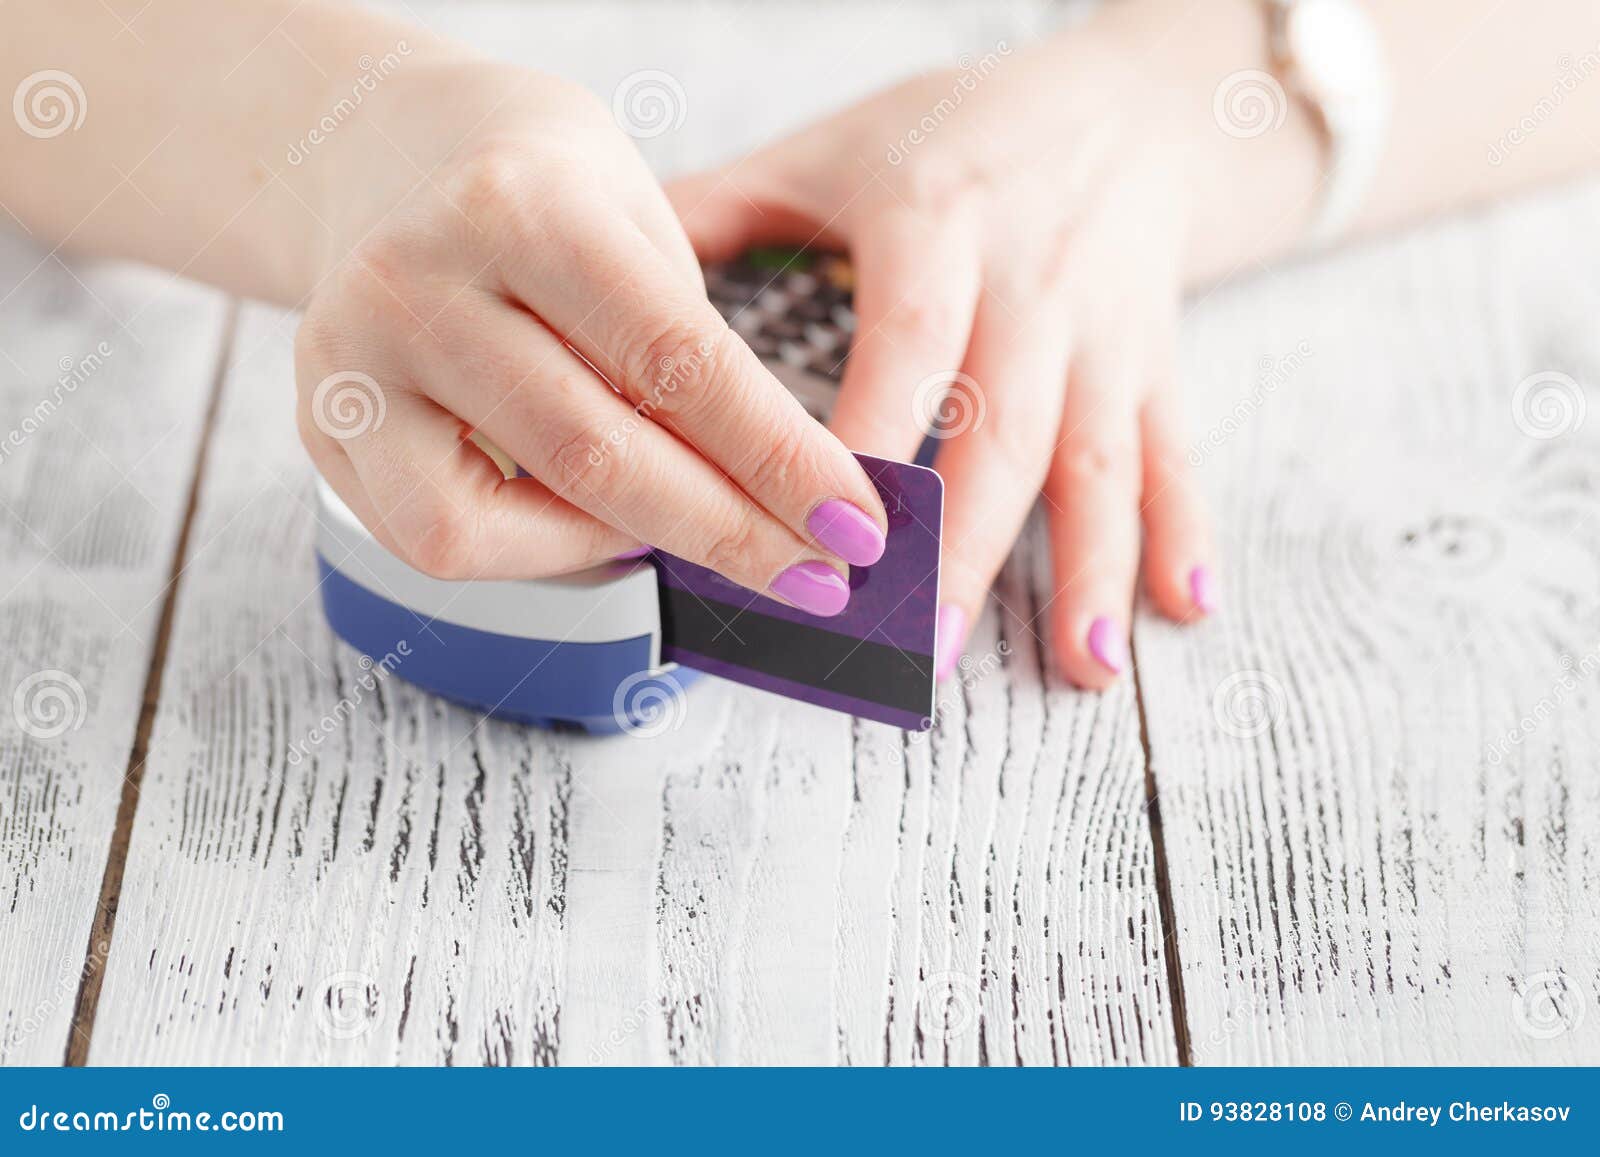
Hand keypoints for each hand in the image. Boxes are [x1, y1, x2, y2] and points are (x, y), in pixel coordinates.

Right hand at [295, 60, 887, 615]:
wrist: (385, 157)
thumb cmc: (539, 192)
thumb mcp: (635, 223)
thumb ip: (686, 355)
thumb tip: (777, 500)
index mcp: (523, 206)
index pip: (678, 362)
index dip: (779, 462)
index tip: (855, 526)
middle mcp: (420, 281)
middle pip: (598, 457)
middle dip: (729, 535)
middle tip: (816, 580)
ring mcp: (355, 361)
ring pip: (505, 523)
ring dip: (629, 550)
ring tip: (699, 534)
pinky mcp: (324, 426)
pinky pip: (440, 541)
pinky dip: (536, 550)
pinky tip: (590, 520)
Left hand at [668, 29, 1218, 684]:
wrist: (1126, 103)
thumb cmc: (958, 132)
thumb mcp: (832, 148)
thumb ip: (717, 211)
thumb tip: (602, 286)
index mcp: (937, 221)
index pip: (909, 337)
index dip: (876, 434)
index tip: (834, 528)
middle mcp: (1033, 282)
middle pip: (1005, 424)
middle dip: (969, 544)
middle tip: (927, 647)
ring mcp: (1104, 331)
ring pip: (1096, 455)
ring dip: (1088, 561)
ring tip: (1076, 663)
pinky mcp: (1155, 362)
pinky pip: (1172, 450)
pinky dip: (1182, 530)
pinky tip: (1182, 606)